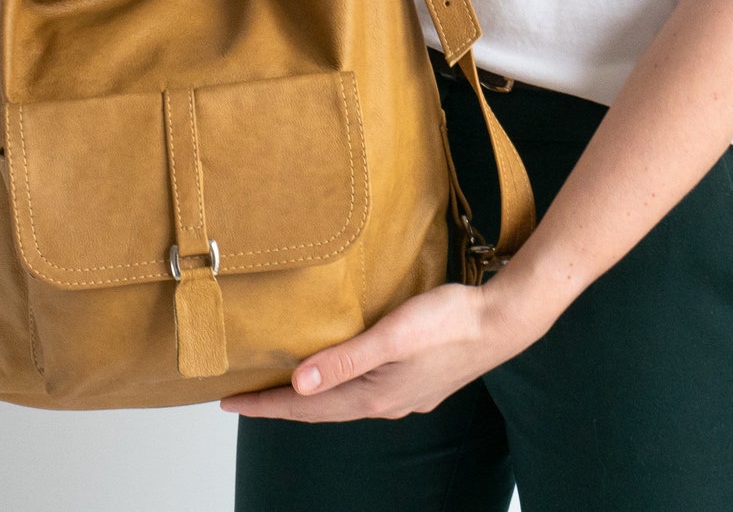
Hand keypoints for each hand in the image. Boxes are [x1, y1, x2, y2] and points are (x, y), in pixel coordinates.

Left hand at [219, 281, 541, 421]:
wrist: (504, 321)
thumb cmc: (450, 321)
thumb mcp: (392, 336)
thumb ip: (345, 360)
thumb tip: (299, 385)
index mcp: (373, 395)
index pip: (305, 407)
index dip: (265, 405)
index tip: (228, 403)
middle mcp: (385, 402)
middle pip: (320, 410)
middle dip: (281, 404)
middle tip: (245, 396)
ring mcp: (403, 395)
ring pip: (342, 401)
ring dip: (310, 396)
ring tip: (283, 385)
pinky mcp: (416, 381)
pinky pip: (364, 389)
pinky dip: (339, 384)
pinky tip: (339, 371)